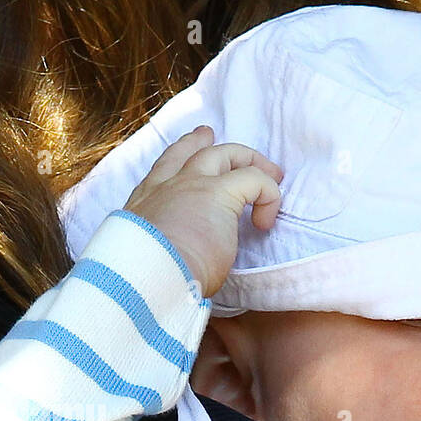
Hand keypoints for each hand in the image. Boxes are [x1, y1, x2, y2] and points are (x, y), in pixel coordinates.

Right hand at [123, 124, 283, 297]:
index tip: (199, 141)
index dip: (185, 150)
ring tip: (272, 177)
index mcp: (147, 203)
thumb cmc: (151, 279)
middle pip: (198, 153)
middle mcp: (167, 186)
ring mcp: (192, 183)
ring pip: (226, 154)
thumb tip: (189, 269)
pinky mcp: (220, 192)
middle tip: (248, 158)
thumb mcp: (153, 258)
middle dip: (224, 149)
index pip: (166, 166)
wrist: (150, 275)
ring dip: (251, 162)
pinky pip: (254, 180)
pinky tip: (266, 221)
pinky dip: (267, 196)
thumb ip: (169, 249)